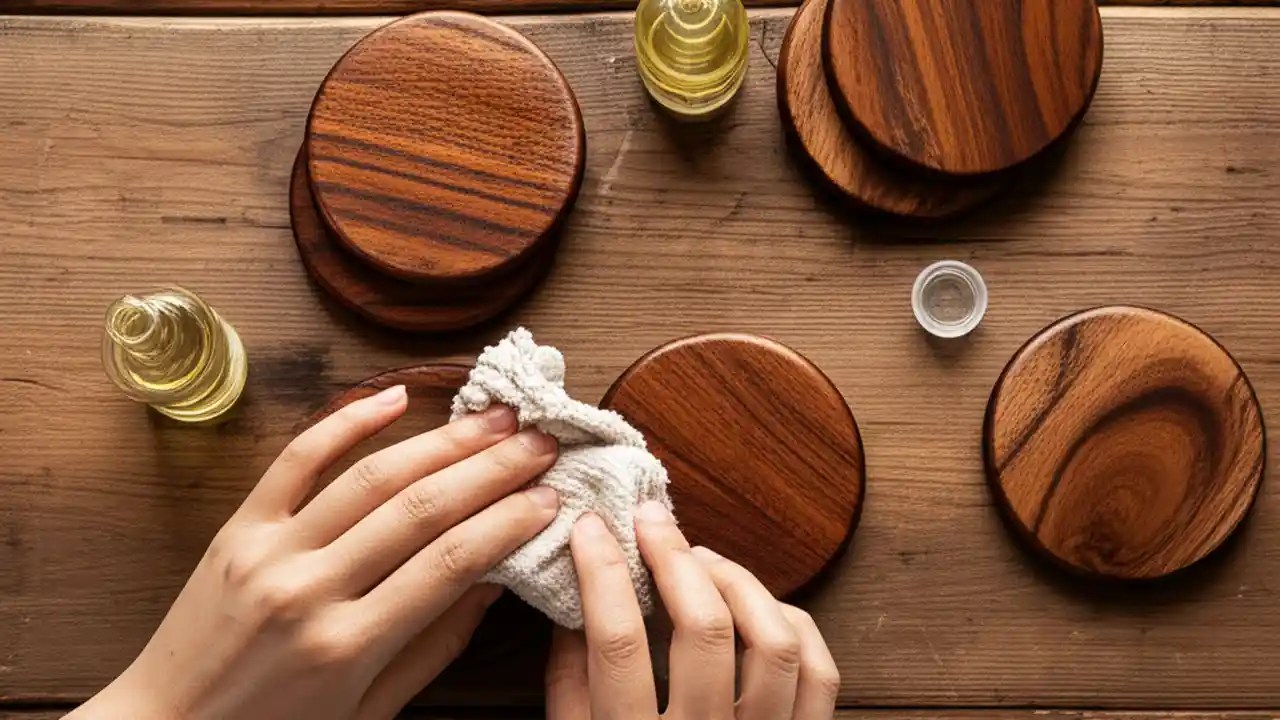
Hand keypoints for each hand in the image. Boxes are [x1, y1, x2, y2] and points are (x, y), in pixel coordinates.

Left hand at [71, 385, 559, 719]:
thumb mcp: (369, 710)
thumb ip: (435, 645)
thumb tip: (496, 578)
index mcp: (349, 645)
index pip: (452, 562)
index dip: (510, 522)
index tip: (551, 497)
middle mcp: (310, 590)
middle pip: (422, 508)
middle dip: (493, 469)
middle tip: (541, 442)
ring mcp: (270, 551)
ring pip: (371, 476)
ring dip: (443, 440)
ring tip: (495, 419)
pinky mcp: (238, 527)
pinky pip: (296, 459)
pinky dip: (348, 422)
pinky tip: (397, 397)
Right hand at [546, 502, 840, 719]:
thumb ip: (568, 683)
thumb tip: (574, 598)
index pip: (618, 643)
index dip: (603, 572)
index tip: (590, 525)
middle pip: (704, 630)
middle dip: (675, 557)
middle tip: (652, 519)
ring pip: (772, 640)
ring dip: (736, 581)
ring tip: (700, 558)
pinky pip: (819, 670)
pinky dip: (790, 621)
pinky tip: (755, 603)